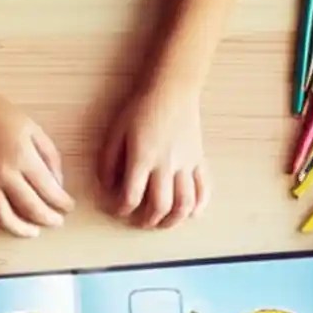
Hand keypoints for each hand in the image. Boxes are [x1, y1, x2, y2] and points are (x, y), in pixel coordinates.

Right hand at [0, 94, 73, 237]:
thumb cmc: (1, 116)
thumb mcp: (34, 129)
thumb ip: (50, 157)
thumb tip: (58, 185)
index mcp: (23, 157)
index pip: (49, 190)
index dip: (63, 203)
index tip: (69, 207)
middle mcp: (3, 174)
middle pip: (30, 208)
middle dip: (48, 219)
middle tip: (57, 222)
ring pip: (2, 218)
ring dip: (20, 230)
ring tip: (33, 232)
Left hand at [99, 84, 209, 228]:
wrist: (172, 89)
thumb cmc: (141, 108)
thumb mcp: (116, 131)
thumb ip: (108, 161)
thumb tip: (108, 186)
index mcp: (142, 157)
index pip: (131, 196)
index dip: (121, 209)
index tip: (117, 209)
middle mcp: (166, 164)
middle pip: (160, 205)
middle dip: (148, 220)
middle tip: (140, 222)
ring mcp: (186, 163)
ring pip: (185, 203)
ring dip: (174, 220)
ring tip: (164, 223)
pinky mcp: (199, 159)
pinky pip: (204, 188)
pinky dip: (200, 205)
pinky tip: (191, 213)